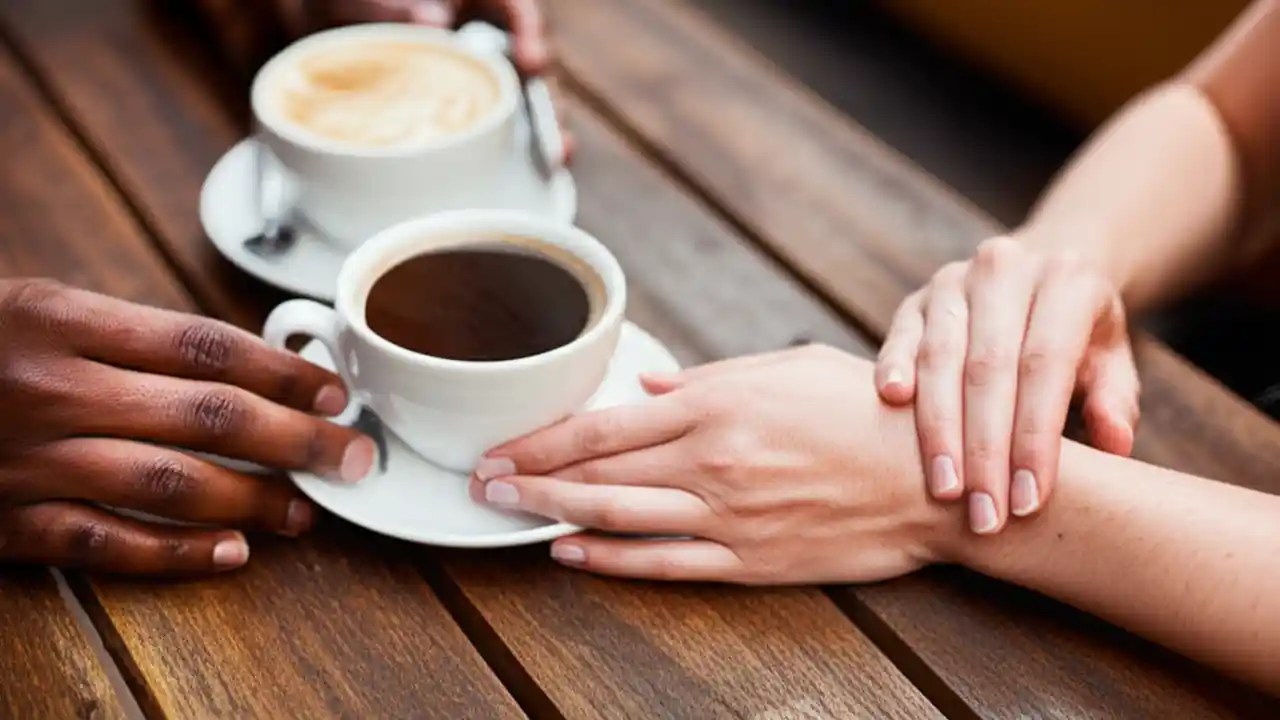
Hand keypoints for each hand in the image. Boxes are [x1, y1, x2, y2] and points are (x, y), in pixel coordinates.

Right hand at [0, 280, 374, 575]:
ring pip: (169, 483)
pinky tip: (232, 555)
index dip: (282, 371)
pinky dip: (175, 555)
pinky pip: (105, 544)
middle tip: (353, 457)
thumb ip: (126, 334)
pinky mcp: (3, 522)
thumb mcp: (30, 307)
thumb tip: (248, 362)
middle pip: (206, 416)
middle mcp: (49, 387)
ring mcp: (25, 460)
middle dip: (297, 439)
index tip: (336, 390)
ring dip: (251, 500)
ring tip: (304, 510)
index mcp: (56, 316)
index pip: (202, 346)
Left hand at [300, 0, 573, 159]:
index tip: (531, 62)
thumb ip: (392, 4)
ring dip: (543, 131)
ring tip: (555, 158)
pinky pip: (495, 131)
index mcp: (469, 0)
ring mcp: (475, 78)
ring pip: (523, 102)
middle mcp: (481, 37)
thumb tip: (431, 20)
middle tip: (553, 132)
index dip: (531, 33)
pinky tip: (531, 173)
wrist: (304, 31)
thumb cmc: (342, 3)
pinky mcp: (462, 112)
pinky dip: (511, 153)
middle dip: (548, 99)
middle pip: (531, 67)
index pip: (514, 10)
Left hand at [469, 345, 957, 584]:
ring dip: (551, 513)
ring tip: (507, 512)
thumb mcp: (786, 367)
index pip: (602, 423)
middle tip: (482, 480)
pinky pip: (661, 563)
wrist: (933, 478)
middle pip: (594, 470)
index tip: (502, 444)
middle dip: (528, 475)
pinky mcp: (747, 559)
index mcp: (715, 403)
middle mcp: (709, 459)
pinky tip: (569, 554)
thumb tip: (646, 381)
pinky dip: (607, 560)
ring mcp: (725, 514)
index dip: (540, 438)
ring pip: (615, 515)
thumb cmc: (864, 410)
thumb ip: (707, 376)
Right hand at [875, 237, 1138, 534]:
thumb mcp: (1112, 361)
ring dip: (939, 429)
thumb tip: (1114, 443)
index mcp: (1067, 279)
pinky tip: (892, 409)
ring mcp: (954, 281)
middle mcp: (1007, 269)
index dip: (1035, 436)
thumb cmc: (1079, 338)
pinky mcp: (914, 299)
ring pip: (941, 356)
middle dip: (985, 448)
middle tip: (985, 513)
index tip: (1029, 500)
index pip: (1046, 364)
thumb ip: (1115, 400)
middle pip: (989, 366)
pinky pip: (900, 337)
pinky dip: (894, 370)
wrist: (1038, 277)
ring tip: (944, 490)